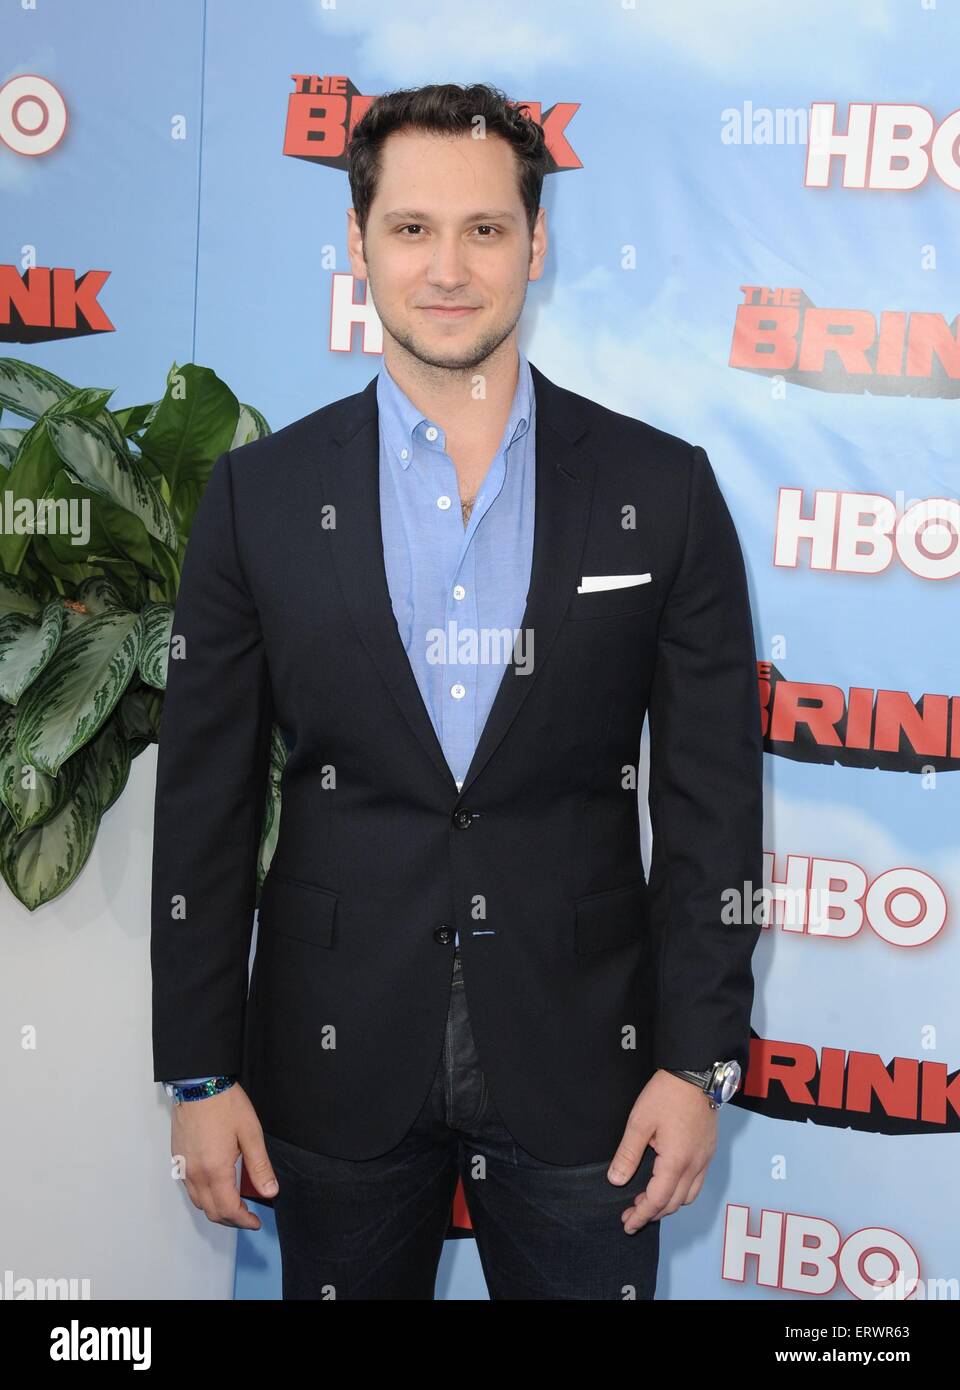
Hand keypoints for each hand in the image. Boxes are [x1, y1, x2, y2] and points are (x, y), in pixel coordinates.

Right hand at [170, 1082, 278, 1228]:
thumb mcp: (250, 1134)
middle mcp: (196, 1174)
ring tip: (235, 1205)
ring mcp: (183, 1168)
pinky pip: (190, 1190)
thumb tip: (270, 1192)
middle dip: (232, 1220)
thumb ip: (259, 1166)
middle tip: (248, 1217)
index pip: (229, 1210)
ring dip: (217, 1211)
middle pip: (212, 1212)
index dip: (244, 1221)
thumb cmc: (225, 1105)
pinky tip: (217, 1188)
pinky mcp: (178, 1160)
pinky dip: (204, 1198)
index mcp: (215, 1170)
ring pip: (199, 1204)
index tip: (255, 1222)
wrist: (198, 1084)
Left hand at [606, 1069, 717, 1232]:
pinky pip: (697, 1182)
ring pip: (688, 1196)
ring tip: (647, 1202)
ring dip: (668, 1204)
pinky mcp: (709, 1150)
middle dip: (652, 1214)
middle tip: (632, 1215)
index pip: (657, 1200)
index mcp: (676, 1161)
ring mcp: (705, 1158)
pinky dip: (681, 1191)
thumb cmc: (667, 1093)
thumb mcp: (640, 1122)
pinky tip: (668, 1183)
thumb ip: (628, 1154)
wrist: (696, 1072)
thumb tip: (616, 1180)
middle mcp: (695, 1165)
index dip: (640, 1215)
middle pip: (674, 1203)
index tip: (627, 1223)